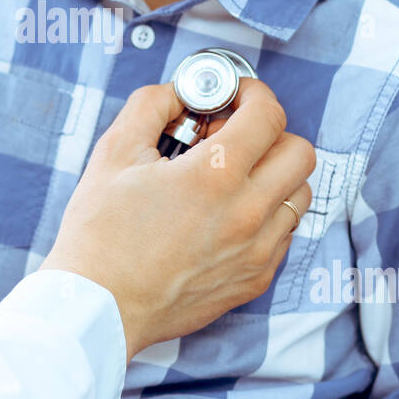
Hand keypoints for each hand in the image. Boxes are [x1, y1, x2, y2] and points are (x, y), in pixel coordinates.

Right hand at [40, 78, 314, 360]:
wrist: (98, 307)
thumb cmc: (100, 232)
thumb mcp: (115, 152)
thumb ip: (152, 105)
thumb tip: (182, 92)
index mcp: (215, 175)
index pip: (268, 115)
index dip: (252, 94)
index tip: (233, 96)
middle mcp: (248, 214)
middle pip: (300, 153)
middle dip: (270, 133)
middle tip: (232, 136)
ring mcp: (257, 251)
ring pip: (299, 194)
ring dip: (273, 175)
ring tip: (230, 178)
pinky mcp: (255, 280)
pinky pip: (284, 233)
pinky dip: (265, 214)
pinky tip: (225, 215)